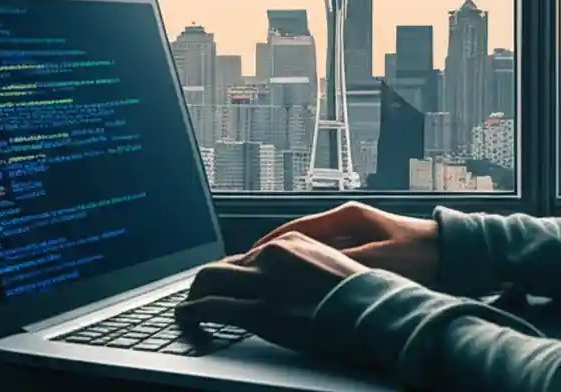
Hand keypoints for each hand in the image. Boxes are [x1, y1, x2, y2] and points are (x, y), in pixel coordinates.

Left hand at [175, 232, 366, 351]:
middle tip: (202, 296)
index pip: (250, 254)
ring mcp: (263, 281)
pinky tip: (185, 318)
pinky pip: (209, 307)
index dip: (236, 273)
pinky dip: (190, 313)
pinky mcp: (257, 310)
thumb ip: (310, 266)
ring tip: (189, 307)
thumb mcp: (338, 266)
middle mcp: (273, 255)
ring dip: (195, 293)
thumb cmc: (364, 295)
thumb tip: (295, 278)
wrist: (376, 312)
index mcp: (293, 242)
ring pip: (208, 278)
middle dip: (208, 280)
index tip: (231, 284)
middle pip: (224, 263)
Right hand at [250, 201, 440, 285]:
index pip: (298, 226)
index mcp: (348, 216)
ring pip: (317, 247)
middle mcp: (349, 220)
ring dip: (297, 260)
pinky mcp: (366, 245)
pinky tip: (307, 280)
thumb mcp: (375, 260)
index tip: (250, 254)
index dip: (272, 241)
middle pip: (304, 236)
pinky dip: (315, 265)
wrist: (451, 253)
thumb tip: (309, 266)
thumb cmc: (418, 254)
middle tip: (255, 268)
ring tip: (274, 276)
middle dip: (280, 251)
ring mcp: (358, 231)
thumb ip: (341, 262)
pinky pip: (331, 255)